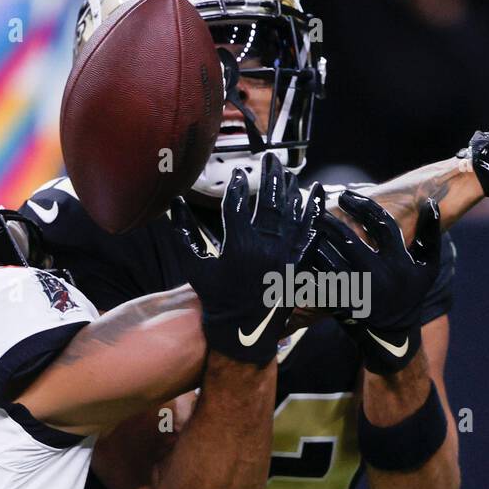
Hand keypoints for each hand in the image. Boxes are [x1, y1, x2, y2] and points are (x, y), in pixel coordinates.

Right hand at [172, 153, 324, 363]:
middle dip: (269, 176)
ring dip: (290, 189)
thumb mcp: (194, 267)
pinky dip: (313, 211)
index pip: (237, 205)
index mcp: (239, 246)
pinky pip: (309, 232)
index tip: (238, 173)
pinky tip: (315, 193)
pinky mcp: (299, 263)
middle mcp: (265, 248)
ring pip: (291, 213)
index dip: (236, 186)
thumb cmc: (215, 299)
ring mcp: (286, 256)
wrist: (242, 332)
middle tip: (269, 157)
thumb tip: (174, 203)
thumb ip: (183, 234)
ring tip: (287, 172)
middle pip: (269, 202)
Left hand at [313, 191, 440, 373]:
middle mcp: (379, 278)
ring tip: (305, 227)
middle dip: (330, 222)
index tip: (346, 195)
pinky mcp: (340, 306)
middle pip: (348, 240)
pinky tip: (300, 253)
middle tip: (318, 210)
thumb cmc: (410, 292)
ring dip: (315, 241)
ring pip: (328, 259)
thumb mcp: (429, 266)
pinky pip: (317, 281)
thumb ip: (431, 234)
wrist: (391, 334)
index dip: (362, 206)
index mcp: (399, 263)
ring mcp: (357, 293)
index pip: (382, 225)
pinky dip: (307, 266)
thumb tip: (429, 203)